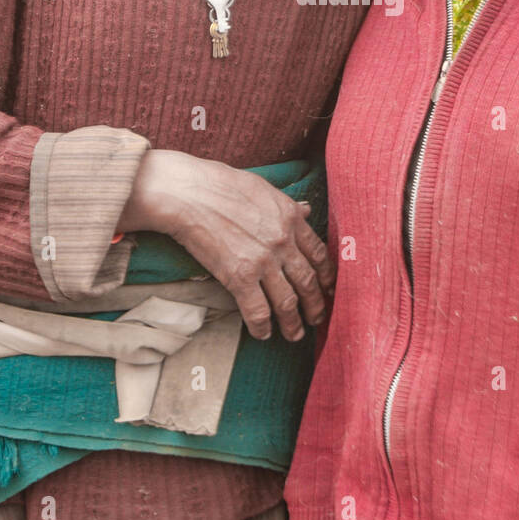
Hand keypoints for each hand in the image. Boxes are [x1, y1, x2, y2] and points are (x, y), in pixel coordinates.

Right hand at [118, 150, 333, 342]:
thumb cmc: (220, 184)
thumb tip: (306, 209)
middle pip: (308, 281)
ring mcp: (263, 261)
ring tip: (295, 334)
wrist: (189, 193)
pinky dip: (262, 326)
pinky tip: (262, 334)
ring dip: (293, 323)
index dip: (327, 276)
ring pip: (287, 301)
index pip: (319, 253)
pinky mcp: (239, 276)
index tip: (329, 288)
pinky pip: (258, 310)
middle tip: (317, 318)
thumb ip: (287, 204)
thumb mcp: (263, 188)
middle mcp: (283, 242)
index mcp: (291, 218)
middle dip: (315, 304)